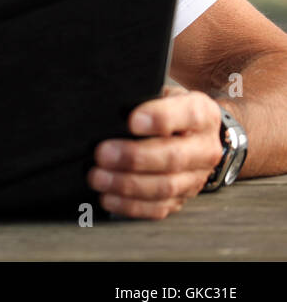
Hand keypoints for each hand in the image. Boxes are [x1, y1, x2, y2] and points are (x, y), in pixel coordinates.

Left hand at [88, 85, 224, 218]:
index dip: (160, 118)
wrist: (196, 135)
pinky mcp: (182, 198)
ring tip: (97, 177)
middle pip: (173, 157)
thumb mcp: (164, 93)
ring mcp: (196, 177)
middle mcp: (205, 148)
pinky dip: (131, 205)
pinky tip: (107, 197)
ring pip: (165, 186)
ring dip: (127, 184)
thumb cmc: (168, 109)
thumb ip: (144, 97)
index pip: (189, 115)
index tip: (131, 121)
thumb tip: (108, 106)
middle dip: (134, 157)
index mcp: (203, 115)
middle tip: (101, 153)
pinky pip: (158, 207)